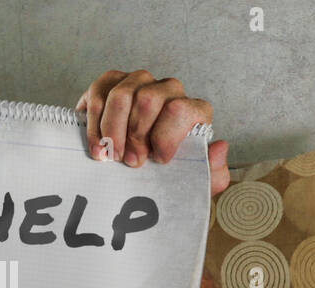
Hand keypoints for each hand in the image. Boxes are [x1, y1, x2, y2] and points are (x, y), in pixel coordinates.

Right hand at [76, 69, 229, 195]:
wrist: (141, 167)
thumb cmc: (170, 172)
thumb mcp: (195, 180)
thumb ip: (213, 172)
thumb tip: (220, 146)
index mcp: (194, 110)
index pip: (181, 110)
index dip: (165, 137)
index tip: (158, 161)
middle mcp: (170, 89)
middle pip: (148, 99)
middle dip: (136, 135)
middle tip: (130, 162)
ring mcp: (140, 81)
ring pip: (122, 95)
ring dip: (113, 130)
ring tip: (111, 157)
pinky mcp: (113, 81)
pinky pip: (99, 93)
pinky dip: (95, 123)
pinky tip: (97, 145)